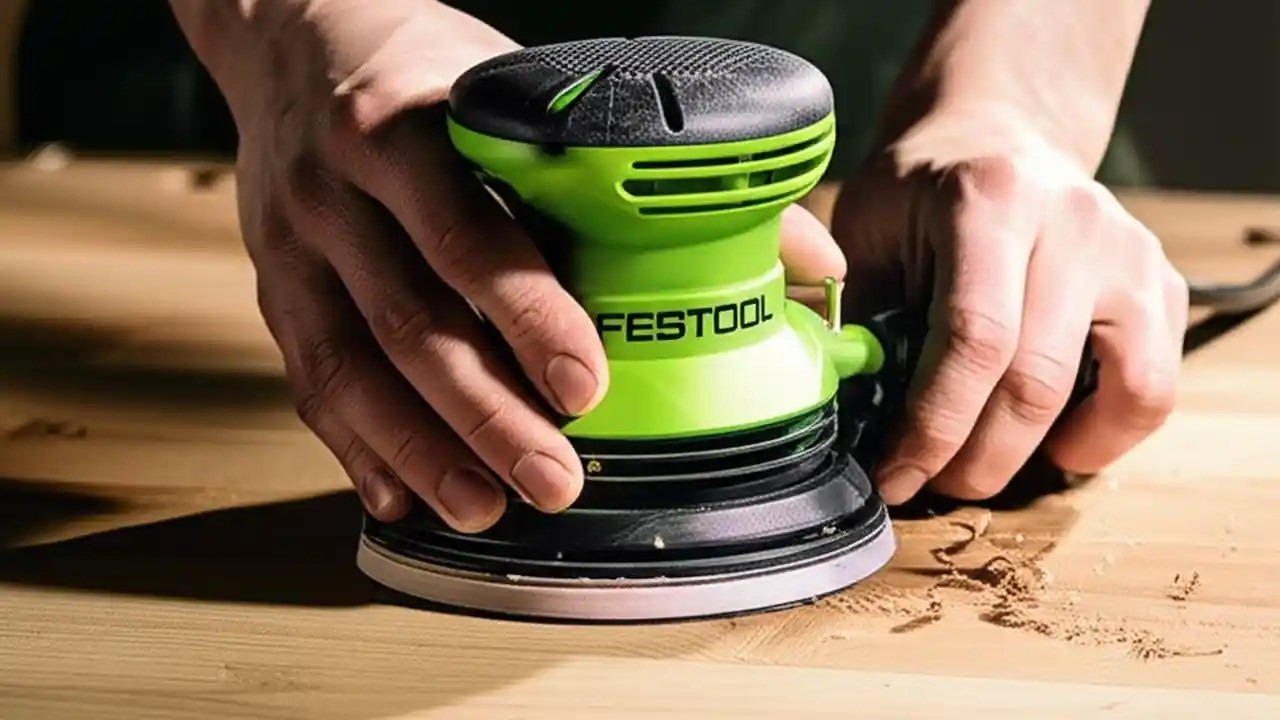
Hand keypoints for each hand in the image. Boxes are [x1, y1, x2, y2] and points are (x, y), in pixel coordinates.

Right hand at [176, 0, 844, 531]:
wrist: (297, 36)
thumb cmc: (432, 70)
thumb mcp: (526, 88)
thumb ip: (646, 172)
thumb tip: (803, 257)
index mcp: (414, 126)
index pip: (468, 232)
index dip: (528, 316)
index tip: (588, 388)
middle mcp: (339, 186)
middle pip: (408, 320)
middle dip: (484, 412)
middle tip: (554, 479)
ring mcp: (294, 241)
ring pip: (349, 365)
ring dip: (421, 449)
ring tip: (485, 509)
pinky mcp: (272, 285)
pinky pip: (307, 378)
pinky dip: (354, 446)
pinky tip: (400, 497)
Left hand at [832, 135, 1188, 504]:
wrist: (998, 133)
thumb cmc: (921, 192)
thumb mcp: (868, 229)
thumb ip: (857, 312)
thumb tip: (845, 409)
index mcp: (990, 202)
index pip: (974, 339)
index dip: (933, 427)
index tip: (896, 474)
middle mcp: (1074, 222)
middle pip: (1038, 379)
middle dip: (978, 458)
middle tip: (933, 483)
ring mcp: (1130, 252)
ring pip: (1119, 389)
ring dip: (1046, 453)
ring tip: (988, 465)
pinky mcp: (1162, 283)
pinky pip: (1154, 386)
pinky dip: (1105, 433)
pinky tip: (1049, 438)